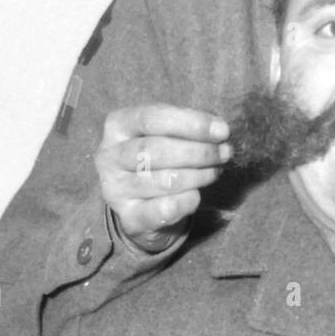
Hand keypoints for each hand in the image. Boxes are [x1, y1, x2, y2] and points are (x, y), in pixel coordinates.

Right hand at [95, 105, 231, 253]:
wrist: (143, 203)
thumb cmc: (160, 157)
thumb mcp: (168, 133)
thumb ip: (189, 128)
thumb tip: (219, 129)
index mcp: (118, 125)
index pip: (152, 117)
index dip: (191, 123)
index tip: (222, 130)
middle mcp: (109, 156)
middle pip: (156, 149)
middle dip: (199, 151)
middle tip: (225, 152)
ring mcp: (115, 189)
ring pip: (162, 181)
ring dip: (198, 175)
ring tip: (215, 170)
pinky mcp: (128, 218)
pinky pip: (163, 210)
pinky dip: (187, 201)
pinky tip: (197, 194)